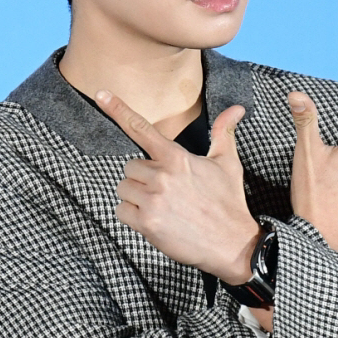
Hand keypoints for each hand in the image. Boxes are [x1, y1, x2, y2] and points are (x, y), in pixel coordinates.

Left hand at [94, 91, 260, 284]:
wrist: (232, 244)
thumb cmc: (228, 202)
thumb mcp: (228, 164)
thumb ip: (223, 133)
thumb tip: (237, 108)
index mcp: (177, 157)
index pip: (142, 128)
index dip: (118, 109)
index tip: (100, 93)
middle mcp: (161, 175)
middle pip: (130, 167)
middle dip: (144, 178)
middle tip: (168, 191)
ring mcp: (152, 199)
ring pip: (124, 188)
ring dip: (137, 197)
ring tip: (163, 206)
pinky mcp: (146, 222)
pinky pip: (121, 211)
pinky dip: (133, 216)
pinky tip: (155, 220)